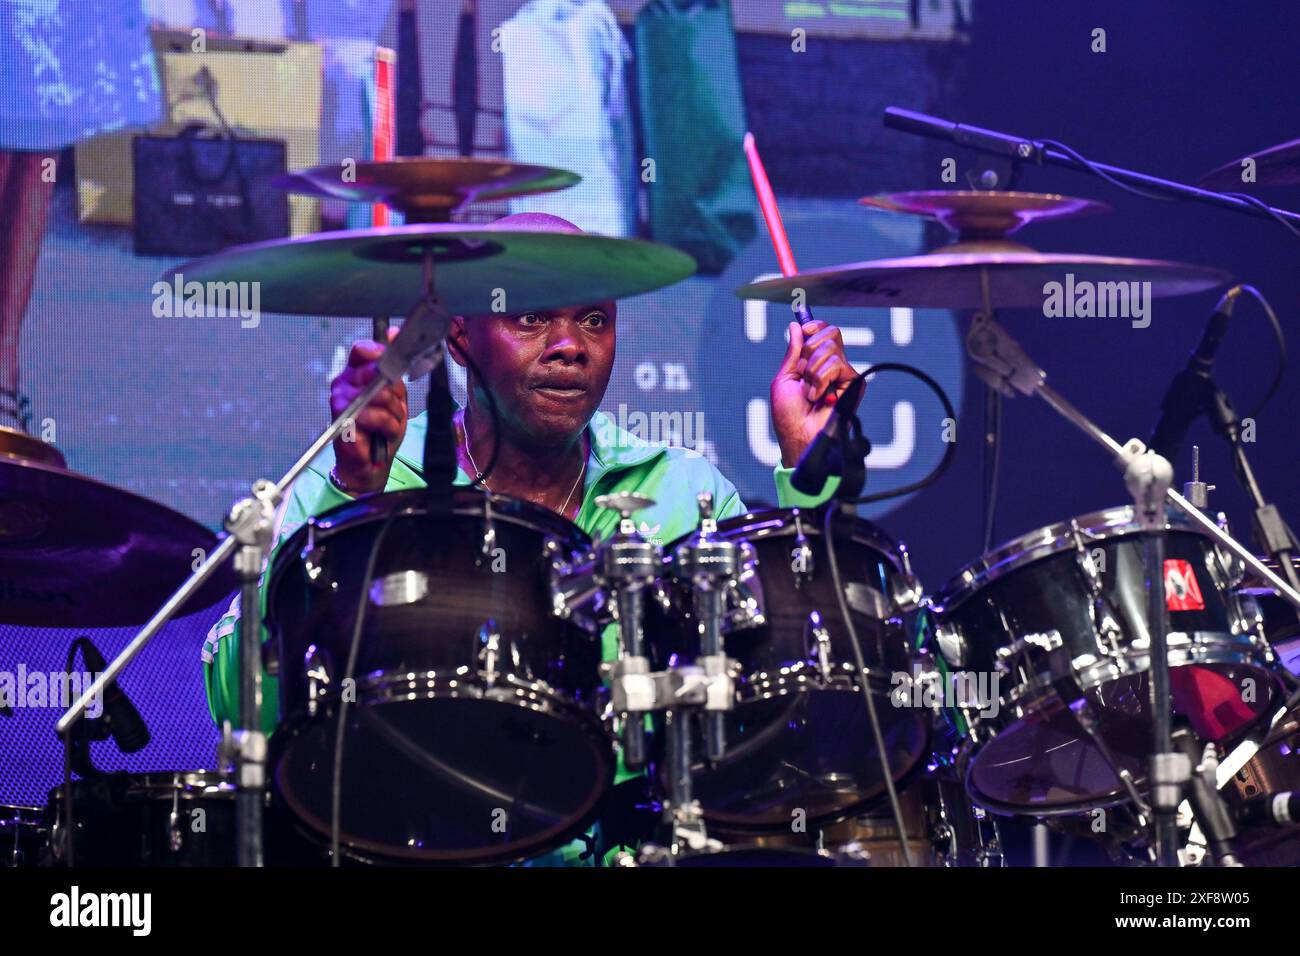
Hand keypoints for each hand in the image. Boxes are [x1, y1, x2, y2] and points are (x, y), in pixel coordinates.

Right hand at [330, 329, 407, 493]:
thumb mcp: (395, 396)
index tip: (393, 363)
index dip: (379, 352)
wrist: (371, 462)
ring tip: (389, 425)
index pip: (362, 350)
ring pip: (380, 396)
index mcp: (354, 374)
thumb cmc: (381, 429)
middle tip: (395, 407)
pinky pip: (376, 416)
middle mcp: (343, 384)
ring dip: (394, 414)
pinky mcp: (343, 421)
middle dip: (394, 392)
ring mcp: (340, 402)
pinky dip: (388, 426)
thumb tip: (394, 333)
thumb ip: (394, 369)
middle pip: (375, 372)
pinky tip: (383, 434)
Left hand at [770, 318, 859, 467]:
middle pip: (831, 332)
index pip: (823, 331)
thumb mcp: (784, 378)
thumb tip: (797, 326)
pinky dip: (821, 380)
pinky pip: (837, 364)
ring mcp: (844, 374)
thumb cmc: (788, 415)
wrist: (799, 435)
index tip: (805, 332)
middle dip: (810, 349)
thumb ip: (793, 352)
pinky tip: (820, 397)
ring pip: (831, 348)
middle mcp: (832, 366)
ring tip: (810, 393)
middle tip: (804, 372)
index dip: (814, 327)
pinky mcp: (854, 383)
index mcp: (815, 363)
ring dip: (812, 371)